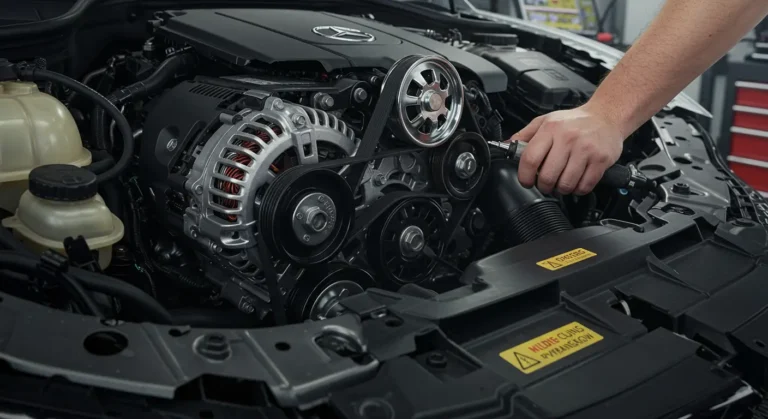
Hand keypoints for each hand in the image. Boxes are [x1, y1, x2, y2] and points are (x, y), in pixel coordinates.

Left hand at [509, 105, 624, 195]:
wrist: (607, 116)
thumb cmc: (575, 121)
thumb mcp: (546, 121)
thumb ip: (525, 134)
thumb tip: (507, 147)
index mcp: (551, 129)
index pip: (530, 159)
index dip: (525, 176)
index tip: (526, 181)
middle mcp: (568, 138)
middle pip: (548, 176)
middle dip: (543, 186)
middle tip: (545, 184)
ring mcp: (586, 150)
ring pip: (566, 184)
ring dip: (561, 190)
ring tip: (561, 182)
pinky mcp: (601, 160)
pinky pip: (584, 186)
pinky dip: (578, 189)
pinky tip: (576, 181)